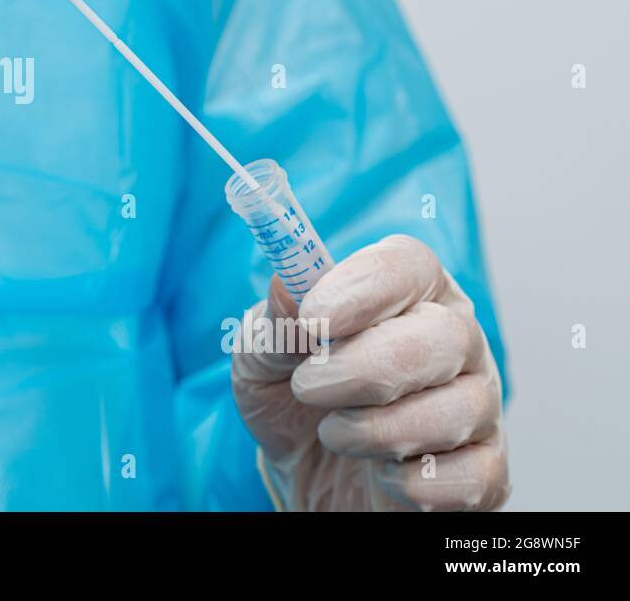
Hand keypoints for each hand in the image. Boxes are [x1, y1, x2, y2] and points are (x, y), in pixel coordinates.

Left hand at [231, 234, 509, 510]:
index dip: (365, 287)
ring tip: (334, 434)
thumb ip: (272, 326)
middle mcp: (454, 339)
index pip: (410, 264)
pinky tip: (381, 475)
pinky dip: (411, 483)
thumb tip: (286, 290)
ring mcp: (478, 403)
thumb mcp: (261, 362)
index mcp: (405, 294)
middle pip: (444, 335)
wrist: (308, 479)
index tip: (314, 319)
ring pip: (459, 409)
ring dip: (379, 431)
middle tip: (310, 388)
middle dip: (366, 368)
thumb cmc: (293, 401)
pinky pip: (472, 475)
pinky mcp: (486, 467)